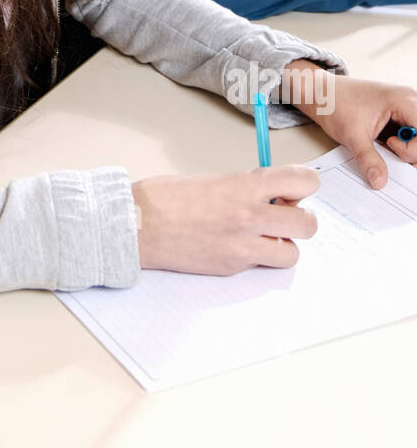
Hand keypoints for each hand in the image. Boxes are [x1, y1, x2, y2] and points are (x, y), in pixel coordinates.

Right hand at [132, 166, 318, 273]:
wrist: (138, 225)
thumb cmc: (167, 197)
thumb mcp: (215, 180)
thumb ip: (248, 187)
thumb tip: (272, 196)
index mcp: (246, 185)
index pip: (304, 181)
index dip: (305, 185)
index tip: (294, 188)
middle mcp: (250, 216)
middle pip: (308, 224)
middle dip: (300, 219)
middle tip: (282, 214)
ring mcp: (243, 246)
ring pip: (292, 253)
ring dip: (283, 244)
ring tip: (262, 236)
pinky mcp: (232, 267)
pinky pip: (262, 265)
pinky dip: (257, 258)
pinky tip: (235, 246)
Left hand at [279, 59, 416, 188]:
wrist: (320, 93)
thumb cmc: (335, 103)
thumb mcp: (352, 135)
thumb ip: (369, 160)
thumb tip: (380, 182)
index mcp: (403, 100)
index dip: (413, 146)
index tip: (391, 146)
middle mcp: (409, 102)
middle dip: (412, 150)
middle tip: (390, 149)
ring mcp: (405, 110)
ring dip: (407, 149)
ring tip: (386, 146)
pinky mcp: (398, 118)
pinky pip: (409, 136)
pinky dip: (401, 146)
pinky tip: (386, 146)